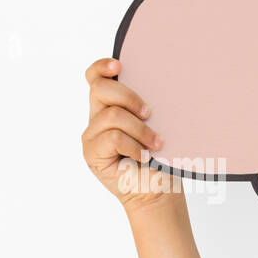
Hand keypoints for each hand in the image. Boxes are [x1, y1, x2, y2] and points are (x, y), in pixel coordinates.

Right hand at [82, 57, 179, 213]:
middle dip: (129, 97)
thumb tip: (166, 83)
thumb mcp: (158, 127)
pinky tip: (144, 156)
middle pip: (100, 89)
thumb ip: (149, 108)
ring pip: (112, 115)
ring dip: (140, 129)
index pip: (95, 78)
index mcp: (110, 106)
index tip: (119, 65)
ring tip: (157, 144)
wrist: (160, 191)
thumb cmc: (162, 159)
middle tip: (150, 114)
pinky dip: (134, 145)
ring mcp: (92, 136)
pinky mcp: (92, 153)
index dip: (102, 67)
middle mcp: (97, 118)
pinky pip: (113, 137)